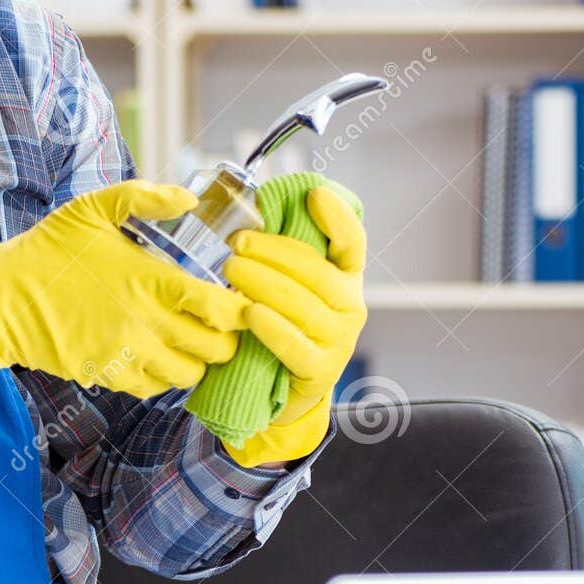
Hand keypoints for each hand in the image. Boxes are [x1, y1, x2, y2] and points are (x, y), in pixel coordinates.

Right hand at [0, 179, 244, 427]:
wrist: (0, 298)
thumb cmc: (47, 251)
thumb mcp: (93, 208)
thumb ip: (145, 198)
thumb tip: (189, 198)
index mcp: (152, 281)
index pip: (223, 309)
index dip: (240, 308)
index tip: (234, 299)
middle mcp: (146, 324)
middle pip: (216, 348)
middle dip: (224, 337)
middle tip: (216, 323)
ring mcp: (127, 354)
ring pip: (189, 374)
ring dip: (195, 360)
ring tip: (188, 341)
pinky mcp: (106, 375)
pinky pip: (153, 389)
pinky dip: (162, 377)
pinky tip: (155, 355)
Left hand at [217, 183, 366, 467]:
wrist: (286, 389)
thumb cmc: (284, 324)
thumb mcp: (291, 287)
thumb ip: (282, 257)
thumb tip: (251, 212)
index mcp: (346, 278)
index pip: (352, 243)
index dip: (337, 218)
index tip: (314, 194)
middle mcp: (351, 306)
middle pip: (316, 271)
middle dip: (273, 252)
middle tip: (236, 242)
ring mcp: (339, 340)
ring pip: (302, 305)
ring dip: (264, 283)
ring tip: (231, 269)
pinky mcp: (320, 370)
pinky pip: (294, 344)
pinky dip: (271, 326)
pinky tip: (249, 313)